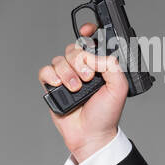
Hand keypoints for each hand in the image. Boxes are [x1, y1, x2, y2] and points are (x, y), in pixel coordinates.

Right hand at [38, 22, 128, 162]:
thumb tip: (95, 55)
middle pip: (73, 48)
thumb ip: (112, 65)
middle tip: (88, 78)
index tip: (88, 30)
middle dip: (79, 61)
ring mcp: (66, 76)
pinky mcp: (53, 86)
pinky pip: (45, 71)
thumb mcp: (119, 87)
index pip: (90, 41)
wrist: (91, 135)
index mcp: (98, 65)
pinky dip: (51, 76)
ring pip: (59, 60)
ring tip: (76, 88)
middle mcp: (82, 68)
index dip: (88, 31)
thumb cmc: (106, 114)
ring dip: (67, 73)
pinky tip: (60, 85)